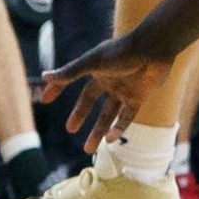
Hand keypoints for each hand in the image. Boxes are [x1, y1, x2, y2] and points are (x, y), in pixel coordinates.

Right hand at [42, 30, 172, 152]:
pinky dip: (118, 128)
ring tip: (88, 149)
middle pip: (91, 101)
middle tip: (70, 131)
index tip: (46, 100)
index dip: (60, 88)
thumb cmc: (122, 52)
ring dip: (99, 131)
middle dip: (81, 115)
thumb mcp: (93, 62)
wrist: (154, 49)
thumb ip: (71, 72)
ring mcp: (124, 89)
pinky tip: (110, 139)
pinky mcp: (139, 97)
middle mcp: (109, 80)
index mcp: (97, 68)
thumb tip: (44, 77)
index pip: (73, 79)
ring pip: (109, 114)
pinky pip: (127, 117)